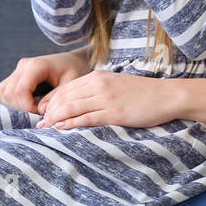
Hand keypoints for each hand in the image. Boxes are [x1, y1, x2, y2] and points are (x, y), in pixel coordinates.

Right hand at [0, 49, 90, 113]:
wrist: (73, 61)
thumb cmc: (74, 71)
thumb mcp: (71, 85)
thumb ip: (56, 98)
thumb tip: (41, 112)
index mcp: (36, 65)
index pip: (20, 91)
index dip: (28, 107)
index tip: (42, 113)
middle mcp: (23, 65)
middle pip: (10, 93)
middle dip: (22, 109)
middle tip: (39, 113)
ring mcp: (18, 70)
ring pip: (4, 93)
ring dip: (15, 106)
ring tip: (33, 109)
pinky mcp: (15, 76)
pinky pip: (4, 91)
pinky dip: (12, 102)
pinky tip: (28, 105)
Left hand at [34, 69, 181, 129]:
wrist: (166, 95)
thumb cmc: (142, 92)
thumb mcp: (116, 84)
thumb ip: (97, 90)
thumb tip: (78, 102)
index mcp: (98, 77)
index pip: (66, 88)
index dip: (51, 101)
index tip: (43, 112)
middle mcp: (99, 85)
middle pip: (65, 97)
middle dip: (49, 111)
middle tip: (38, 124)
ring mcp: (106, 99)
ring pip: (71, 107)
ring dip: (55, 118)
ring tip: (45, 128)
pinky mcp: (114, 113)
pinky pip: (86, 118)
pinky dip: (70, 124)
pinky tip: (60, 128)